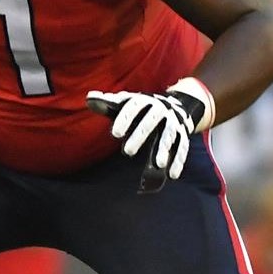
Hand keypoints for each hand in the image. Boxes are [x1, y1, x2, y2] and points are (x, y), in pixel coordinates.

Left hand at [86, 82, 211, 184]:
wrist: (172, 106)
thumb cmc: (140, 110)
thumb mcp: (125, 106)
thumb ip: (108, 104)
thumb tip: (89, 98)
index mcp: (144, 101)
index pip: (134, 106)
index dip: (124, 119)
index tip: (114, 134)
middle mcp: (161, 110)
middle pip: (151, 121)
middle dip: (140, 135)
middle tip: (127, 152)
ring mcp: (174, 122)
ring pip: (169, 135)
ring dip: (164, 149)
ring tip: (158, 164)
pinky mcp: (182, 135)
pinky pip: (182, 147)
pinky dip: (179, 161)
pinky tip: (172, 175)